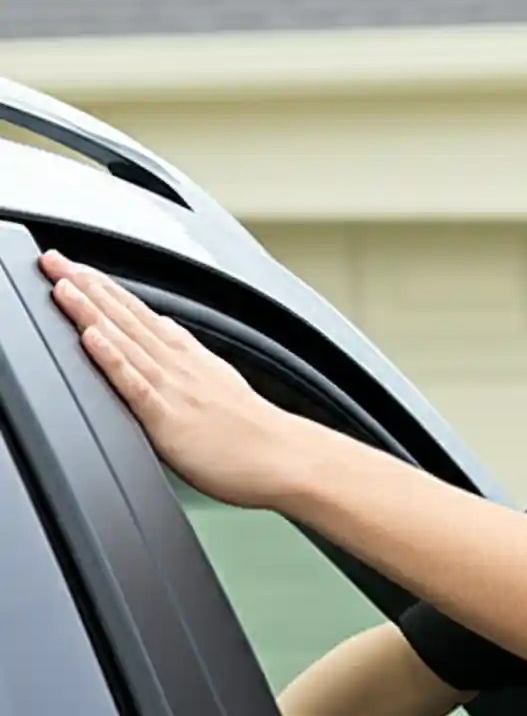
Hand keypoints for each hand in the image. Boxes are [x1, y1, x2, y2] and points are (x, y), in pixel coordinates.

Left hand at [39, 249, 298, 508]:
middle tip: (54, 258)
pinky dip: (112, 358)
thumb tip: (166, 327)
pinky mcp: (168, 418)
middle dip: (87, 287)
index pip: (140, 314)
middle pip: (125, 318)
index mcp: (189, 358)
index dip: (106, 289)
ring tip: (64, 285)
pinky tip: (91, 337)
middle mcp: (178, 366)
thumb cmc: (255, 431)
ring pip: (125, 342)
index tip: (78, 266)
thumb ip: (189, 353)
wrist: (283, 457)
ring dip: (91, 311)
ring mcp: (173, 389)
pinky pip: (134, 384)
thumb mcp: (221, 380)